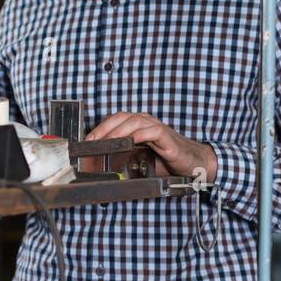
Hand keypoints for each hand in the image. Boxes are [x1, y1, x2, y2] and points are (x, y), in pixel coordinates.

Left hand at [85, 112, 216, 179]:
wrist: (193, 163)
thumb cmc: (166, 160)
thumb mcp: (141, 157)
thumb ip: (125, 154)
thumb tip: (102, 162)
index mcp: (140, 125)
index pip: (116, 119)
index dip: (101, 127)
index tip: (88, 139)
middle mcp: (147, 123)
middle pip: (123, 118)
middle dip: (105, 128)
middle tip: (92, 141)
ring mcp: (158, 129)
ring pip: (135, 122)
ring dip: (118, 131)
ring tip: (106, 142)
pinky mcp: (168, 138)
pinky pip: (153, 132)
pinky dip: (140, 135)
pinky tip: (131, 141)